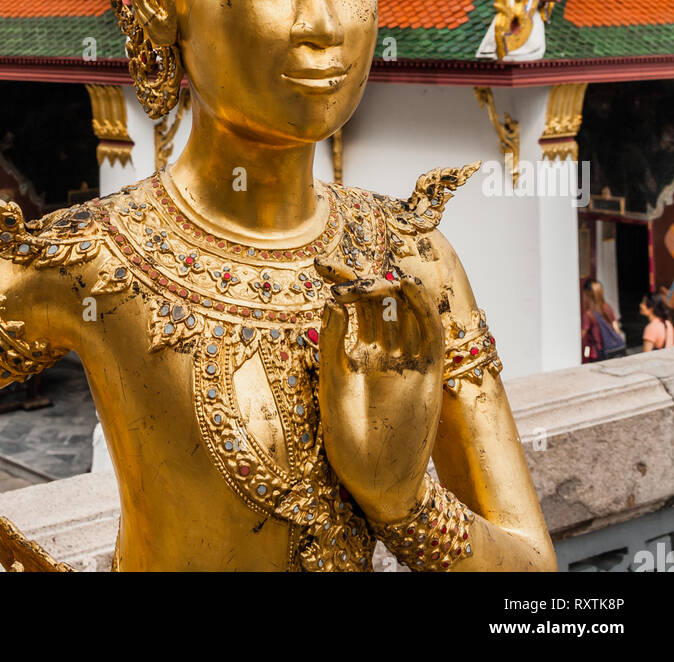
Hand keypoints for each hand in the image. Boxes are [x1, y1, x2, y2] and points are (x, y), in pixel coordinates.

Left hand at [315, 259, 444, 525]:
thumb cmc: (348, 443)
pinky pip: (431, 330)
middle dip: (361, 278)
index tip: (320, 265)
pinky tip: (404, 285)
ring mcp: (408, 361)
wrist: (377, 485)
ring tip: (368, 275)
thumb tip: (332, 300)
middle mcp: (385, 353)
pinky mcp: (430, 373)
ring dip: (391, 284)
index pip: (354, 305)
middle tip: (338, 270)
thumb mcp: (331, 387)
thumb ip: (333, 345)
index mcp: (358, 355)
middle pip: (380, 300)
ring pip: (406, 307)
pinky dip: (421, 304)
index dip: (341, 280)